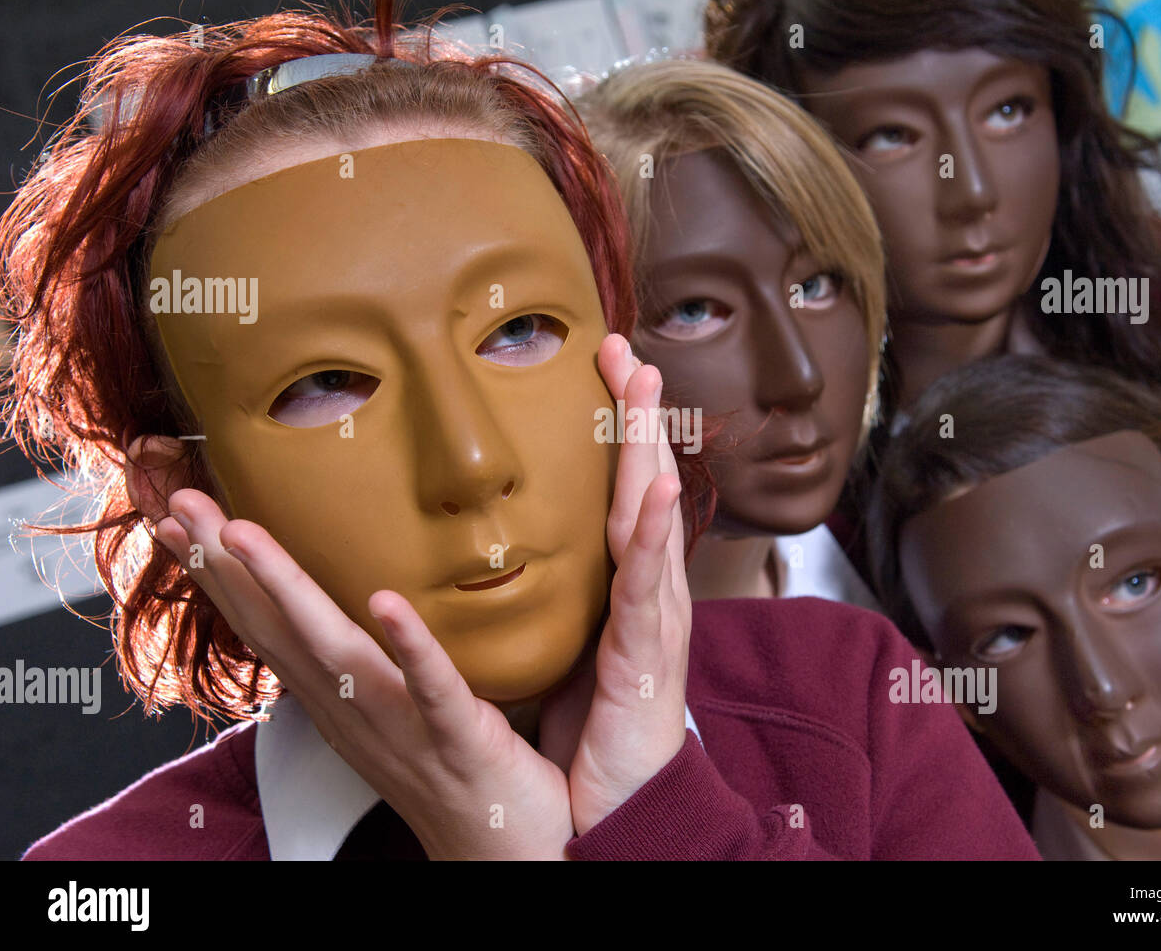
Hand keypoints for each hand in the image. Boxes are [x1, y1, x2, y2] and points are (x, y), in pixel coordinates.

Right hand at [155, 492, 573, 858]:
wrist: (500, 857)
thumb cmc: (456, 777)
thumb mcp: (396, 711)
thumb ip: (375, 655)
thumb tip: (362, 594)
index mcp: (337, 703)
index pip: (265, 630)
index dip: (220, 576)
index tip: (181, 520)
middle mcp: (351, 713)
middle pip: (276, 631)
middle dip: (223, 567)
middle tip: (182, 503)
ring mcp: (401, 729)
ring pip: (333, 653)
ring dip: (285, 591)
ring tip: (243, 533)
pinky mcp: (459, 740)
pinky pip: (432, 690)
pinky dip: (408, 646)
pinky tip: (386, 602)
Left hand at [541, 333, 691, 834]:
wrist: (617, 809)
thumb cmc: (590, 733)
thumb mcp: (565, 647)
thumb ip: (551, 593)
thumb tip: (504, 549)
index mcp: (623, 592)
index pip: (619, 496)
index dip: (614, 432)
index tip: (599, 369)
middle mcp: (647, 597)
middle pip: (644, 491)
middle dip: (639, 419)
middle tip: (627, 351)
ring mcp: (654, 626)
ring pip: (653, 523)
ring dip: (651, 452)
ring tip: (648, 394)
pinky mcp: (646, 663)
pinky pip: (645, 594)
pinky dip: (649, 539)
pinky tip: (656, 491)